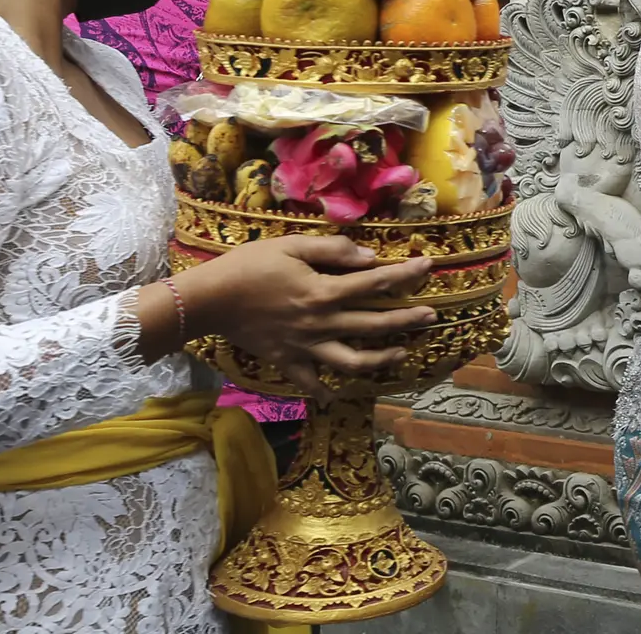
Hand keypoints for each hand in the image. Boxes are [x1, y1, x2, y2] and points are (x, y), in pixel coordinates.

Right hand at [178, 234, 434, 393]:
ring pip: (352, 361)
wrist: (210, 300)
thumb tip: (369, 258)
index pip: (374, 283)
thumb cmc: (249, 265)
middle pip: (373, 325)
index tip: (427, 267)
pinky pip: (310, 383)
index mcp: (324, 292)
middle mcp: (321, 324)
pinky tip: (337, 395)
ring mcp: (305, 348)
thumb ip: (333, 250)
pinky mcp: (286, 362)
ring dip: (380, 359)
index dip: (404, 275)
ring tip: (400, 354)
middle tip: (430, 316)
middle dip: (406, 320)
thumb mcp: (292, 245)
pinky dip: (325, 392)